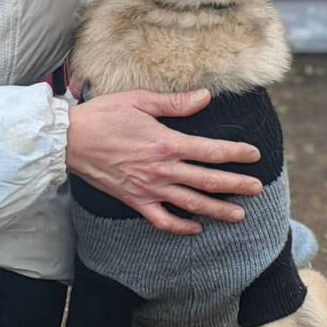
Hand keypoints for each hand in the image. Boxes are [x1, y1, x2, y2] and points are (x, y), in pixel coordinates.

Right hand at [66, 89, 262, 234]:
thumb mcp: (140, 100)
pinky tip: (196, 228)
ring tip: (239, 215)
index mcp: (166, 142)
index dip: (236, 153)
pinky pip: (162, 220)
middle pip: (208, 180)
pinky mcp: (135, 200)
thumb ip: (175, 103)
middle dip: (236, 185)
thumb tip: (205, 97)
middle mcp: (162, 169)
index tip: (254, 156)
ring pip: (191, 204)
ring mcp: (149, 188)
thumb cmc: (103, 115)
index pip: (210, 150)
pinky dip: (181, 227)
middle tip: (257, 188)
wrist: (70, 140)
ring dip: (217, 210)